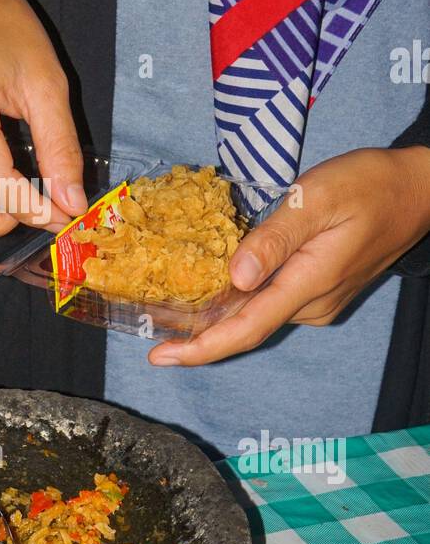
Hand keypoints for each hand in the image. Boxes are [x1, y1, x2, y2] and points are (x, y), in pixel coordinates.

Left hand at [148, 146, 429, 367]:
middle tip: (141, 324)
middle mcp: (310, 304)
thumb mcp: (316, 199)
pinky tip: (204, 288)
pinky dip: (232, 299)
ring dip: (209, 314)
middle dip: (192, 330)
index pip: (246, 329)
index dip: (200, 348)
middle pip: (242, 325)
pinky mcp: (317, 288)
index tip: (160, 357)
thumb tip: (235, 277)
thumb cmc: (368, 186)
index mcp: (308, 284)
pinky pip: (267, 300)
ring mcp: (316, 299)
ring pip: (254, 314)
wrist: (417, 191)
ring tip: (159, 308)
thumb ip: (274, 239)